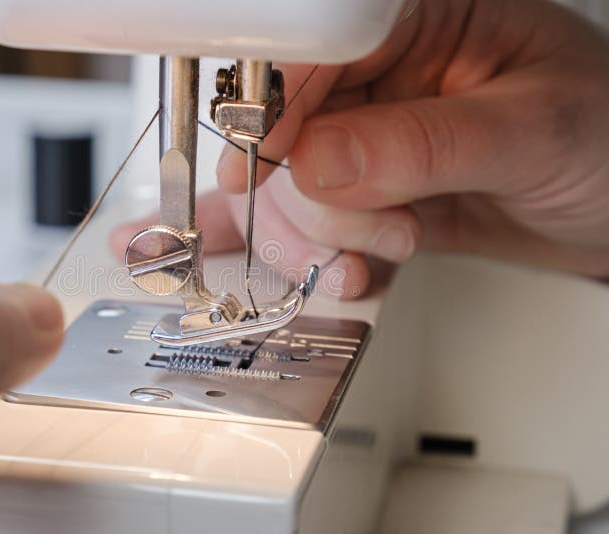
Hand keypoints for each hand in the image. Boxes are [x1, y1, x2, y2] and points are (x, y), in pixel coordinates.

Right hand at [117, 0, 608, 296]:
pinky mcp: (367, 197)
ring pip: (287, 189)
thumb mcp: (530, 132)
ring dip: (321, 236)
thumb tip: (322, 160)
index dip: (278, 99)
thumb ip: (422, 145)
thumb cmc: (608, 141)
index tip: (273, 156)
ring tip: (389, 247)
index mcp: (419, 20)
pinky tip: (358, 270)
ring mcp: (368, 143)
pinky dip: (324, 260)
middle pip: (284, 128)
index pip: (315, 42)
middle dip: (313, 194)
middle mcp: (381, 78)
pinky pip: (312, 229)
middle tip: (374, 225)